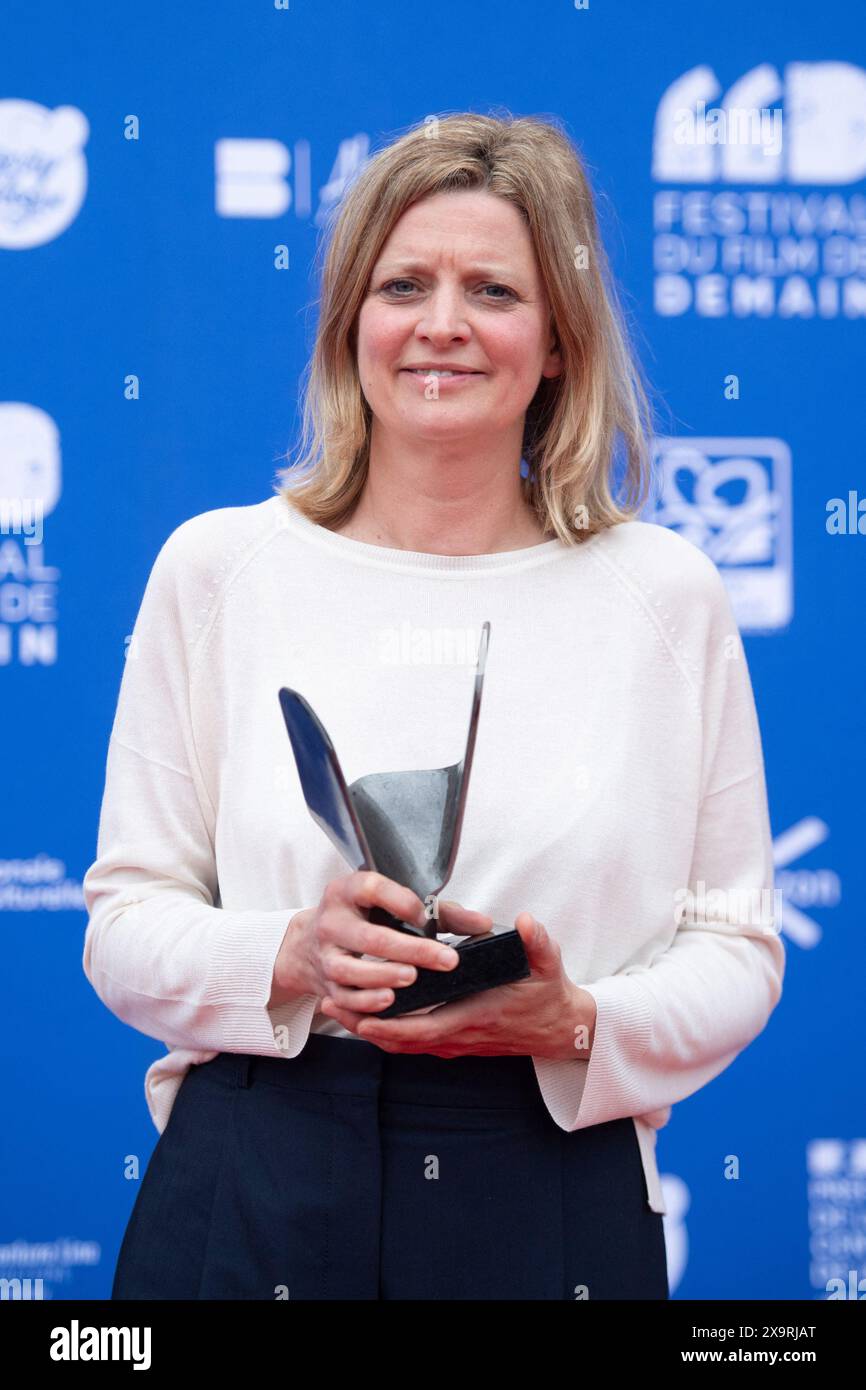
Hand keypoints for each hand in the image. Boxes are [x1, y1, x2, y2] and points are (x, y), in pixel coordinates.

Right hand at [269, 870, 494, 1013]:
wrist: (311, 943)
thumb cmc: (367, 918)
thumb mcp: (396, 905)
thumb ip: (442, 914)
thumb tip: (483, 924)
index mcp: (348, 891)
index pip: (371, 889)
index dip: (400, 901)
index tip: (426, 916)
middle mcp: (332, 921)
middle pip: (368, 937)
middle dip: (408, 950)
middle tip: (445, 960)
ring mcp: (325, 954)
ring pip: (350, 970)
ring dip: (382, 976)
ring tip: (411, 979)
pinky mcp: (325, 983)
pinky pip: (343, 997)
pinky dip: (366, 1002)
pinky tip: (390, 1003)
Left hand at [320, 912, 597, 1061]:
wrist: (559, 1027)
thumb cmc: (548, 993)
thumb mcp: (548, 964)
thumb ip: (537, 942)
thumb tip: (527, 922)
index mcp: (478, 1014)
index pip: (428, 1026)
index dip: (393, 1024)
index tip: (363, 1011)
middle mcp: (462, 1035)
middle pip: (403, 1040)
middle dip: (365, 1025)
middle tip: (331, 1005)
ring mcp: (457, 1043)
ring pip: (404, 1044)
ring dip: (369, 1030)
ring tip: (336, 1008)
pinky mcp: (455, 1042)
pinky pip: (413, 1043)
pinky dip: (386, 1034)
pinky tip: (365, 1017)